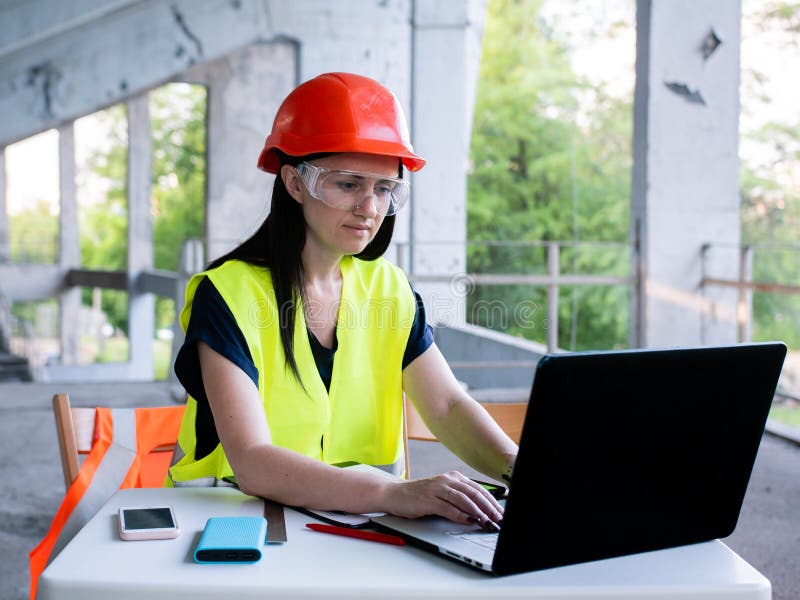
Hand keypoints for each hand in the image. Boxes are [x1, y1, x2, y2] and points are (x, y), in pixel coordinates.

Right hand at [380, 470, 502, 529]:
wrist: (395, 494)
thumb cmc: (420, 497)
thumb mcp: (443, 494)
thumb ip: (460, 500)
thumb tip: (482, 513)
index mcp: (453, 477)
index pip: (479, 489)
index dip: (492, 502)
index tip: (501, 514)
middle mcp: (447, 480)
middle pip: (474, 493)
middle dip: (489, 508)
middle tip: (499, 519)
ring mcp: (437, 488)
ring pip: (463, 499)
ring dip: (478, 512)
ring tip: (488, 522)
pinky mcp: (428, 499)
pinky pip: (448, 507)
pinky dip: (460, 515)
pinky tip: (469, 521)